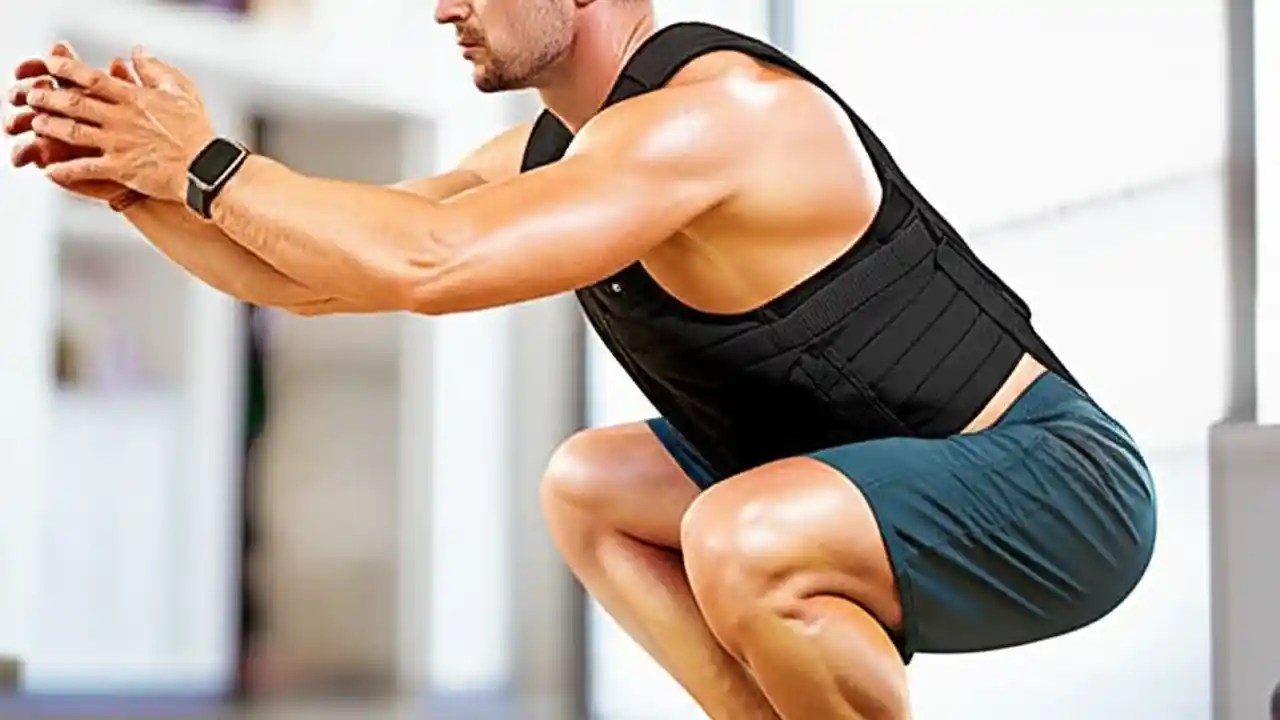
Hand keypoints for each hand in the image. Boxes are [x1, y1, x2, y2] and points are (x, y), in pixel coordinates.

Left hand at [22, 46, 215, 202]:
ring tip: (37, 125)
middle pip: (74, 104)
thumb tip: (137, 53)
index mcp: (134, 98)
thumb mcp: (182, 90)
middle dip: (48, 98)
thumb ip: (156, 69)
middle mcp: (121, 119)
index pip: (92, 78)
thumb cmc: (198, 131)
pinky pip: (85, 168)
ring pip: (73, 133)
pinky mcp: (120, 168)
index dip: (67, 69)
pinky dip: (65, 170)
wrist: (205, 168)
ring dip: (51, 128)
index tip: (51, 64)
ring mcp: (118, 144)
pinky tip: (50, 170)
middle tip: (33, 96)